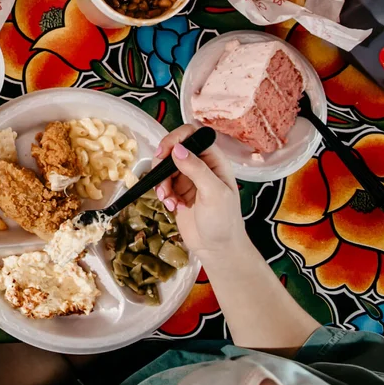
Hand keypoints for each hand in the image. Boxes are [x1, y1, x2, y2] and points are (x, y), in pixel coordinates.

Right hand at [153, 124, 251, 266]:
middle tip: (160, 179)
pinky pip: (162, 183)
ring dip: (161, 182)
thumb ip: (196, 169)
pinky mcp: (178, 192)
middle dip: (163, 164)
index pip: (192, 135)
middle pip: (174, 149)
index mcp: (214, 160)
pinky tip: (170, 206)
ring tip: (168, 199)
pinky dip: (162, 193)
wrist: (217, 249)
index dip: (175, 138)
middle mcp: (201, 166)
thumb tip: (177, 148)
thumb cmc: (223, 221)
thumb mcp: (213, 193)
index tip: (163, 152)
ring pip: (165, 167)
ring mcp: (188, 179)